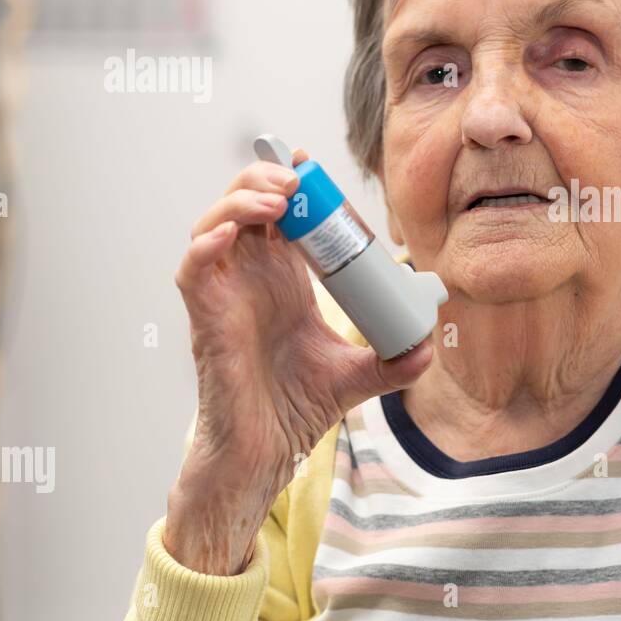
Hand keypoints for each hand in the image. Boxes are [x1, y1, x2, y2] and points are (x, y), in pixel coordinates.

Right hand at [163, 148, 432, 573]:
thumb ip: (394, 360)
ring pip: (212, 226)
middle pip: (243, 205)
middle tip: (298, 180)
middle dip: (265, 179)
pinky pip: (191, 271)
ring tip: (278, 200)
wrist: (268, 453)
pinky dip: (205, 245)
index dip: (291, 185)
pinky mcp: (205, 321)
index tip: (312, 167)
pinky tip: (229, 235)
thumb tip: (430, 346)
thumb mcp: (358, 375)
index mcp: (282, 280)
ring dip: (239, 202)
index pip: (280, 215)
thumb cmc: (296, 408)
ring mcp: (225, 297)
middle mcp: (250, 279)